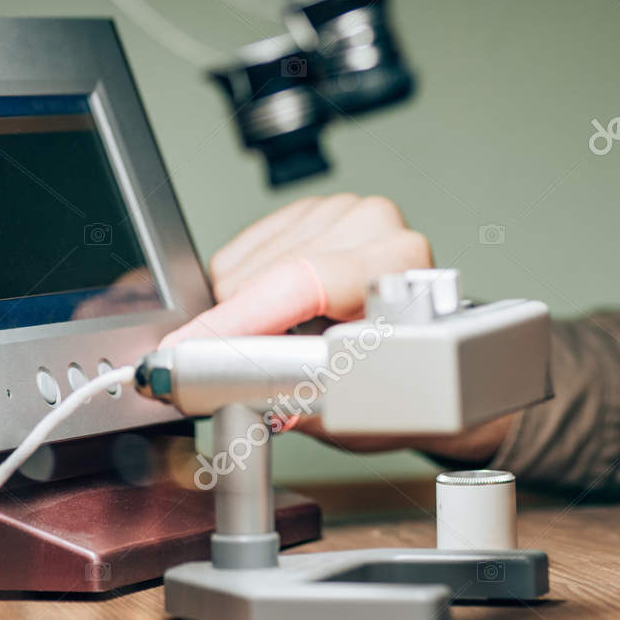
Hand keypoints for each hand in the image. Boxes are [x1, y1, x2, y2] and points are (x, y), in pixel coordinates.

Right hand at [169, 193, 511, 463]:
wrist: (427, 359)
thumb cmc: (403, 382)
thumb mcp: (360, 407)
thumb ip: (298, 396)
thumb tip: (240, 390)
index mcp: (398, 262)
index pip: (300, 281)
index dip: (239, 320)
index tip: (193, 348)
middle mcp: (374, 224)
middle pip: (264, 278)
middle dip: (246, 331)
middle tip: (267, 367)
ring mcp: (341, 211)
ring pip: (242, 269)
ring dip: (247, 313)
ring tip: (294, 337)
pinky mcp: (308, 211)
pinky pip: (236, 256)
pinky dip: (241, 291)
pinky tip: (285, 312)